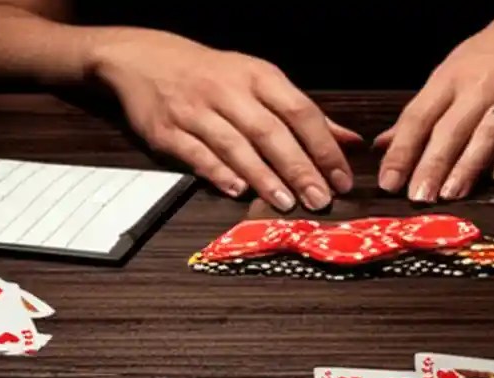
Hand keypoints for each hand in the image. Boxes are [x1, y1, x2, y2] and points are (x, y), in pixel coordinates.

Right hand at [91, 29, 360, 209]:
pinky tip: (238, 191)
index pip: (300, 111)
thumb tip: (351, 142)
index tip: (341, 177)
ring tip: (285, 203)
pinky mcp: (167, 130)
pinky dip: (217, 172)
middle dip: (298, 168)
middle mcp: (228, 90)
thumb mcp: (259, 81)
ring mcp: (195, 110)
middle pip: (270, 132)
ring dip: (263, 176)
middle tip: (319, 198)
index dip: (323, 147)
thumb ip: (303, 114)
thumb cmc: (211, 74)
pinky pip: (196, 153)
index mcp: (258, 76)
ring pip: (235, 145)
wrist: (142, 58)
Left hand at [374, 0, 493, 201]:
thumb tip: (386, 144)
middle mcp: (482, 86)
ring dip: (468, 165)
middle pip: (451, 129)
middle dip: (432, 165)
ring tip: (451, 192)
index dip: (402, 151)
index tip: (389, 180)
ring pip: (488, 134)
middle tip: (418, 195)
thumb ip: (423, 113)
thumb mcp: (454, 70)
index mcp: (453, 77)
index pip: (419, 117)